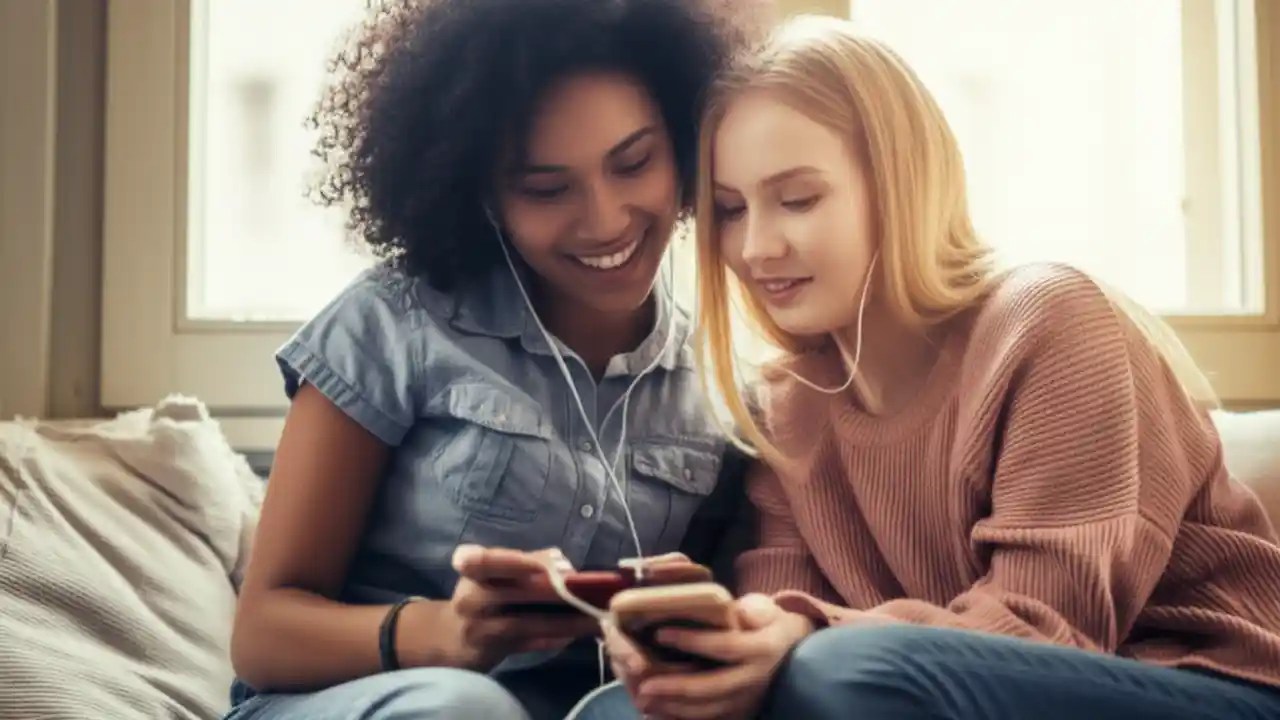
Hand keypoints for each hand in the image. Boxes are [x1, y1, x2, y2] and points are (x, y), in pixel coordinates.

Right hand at [443, 545, 598, 670]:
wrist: (449, 637)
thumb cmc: (481, 596)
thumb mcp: (492, 574)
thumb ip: (524, 563)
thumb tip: (561, 560)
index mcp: (472, 570)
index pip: (484, 560)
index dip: (516, 561)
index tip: (554, 560)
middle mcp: (471, 598)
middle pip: (516, 592)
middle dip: (558, 590)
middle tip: (589, 589)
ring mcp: (479, 628)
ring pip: (528, 623)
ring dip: (565, 621)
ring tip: (594, 618)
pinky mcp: (490, 652)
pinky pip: (528, 644)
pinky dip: (553, 639)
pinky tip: (575, 635)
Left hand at [632, 593, 813, 719]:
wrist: (790, 653)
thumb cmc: (769, 625)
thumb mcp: (768, 610)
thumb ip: (757, 608)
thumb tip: (741, 611)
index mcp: (761, 649)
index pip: (724, 646)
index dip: (691, 641)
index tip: (660, 634)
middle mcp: (755, 680)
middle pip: (712, 688)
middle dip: (675, 688)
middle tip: (644, 685)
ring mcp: (748, 701)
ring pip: (709, 710)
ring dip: (674, 709)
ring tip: (644, 700)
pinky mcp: (740, 713)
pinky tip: (657, 714)